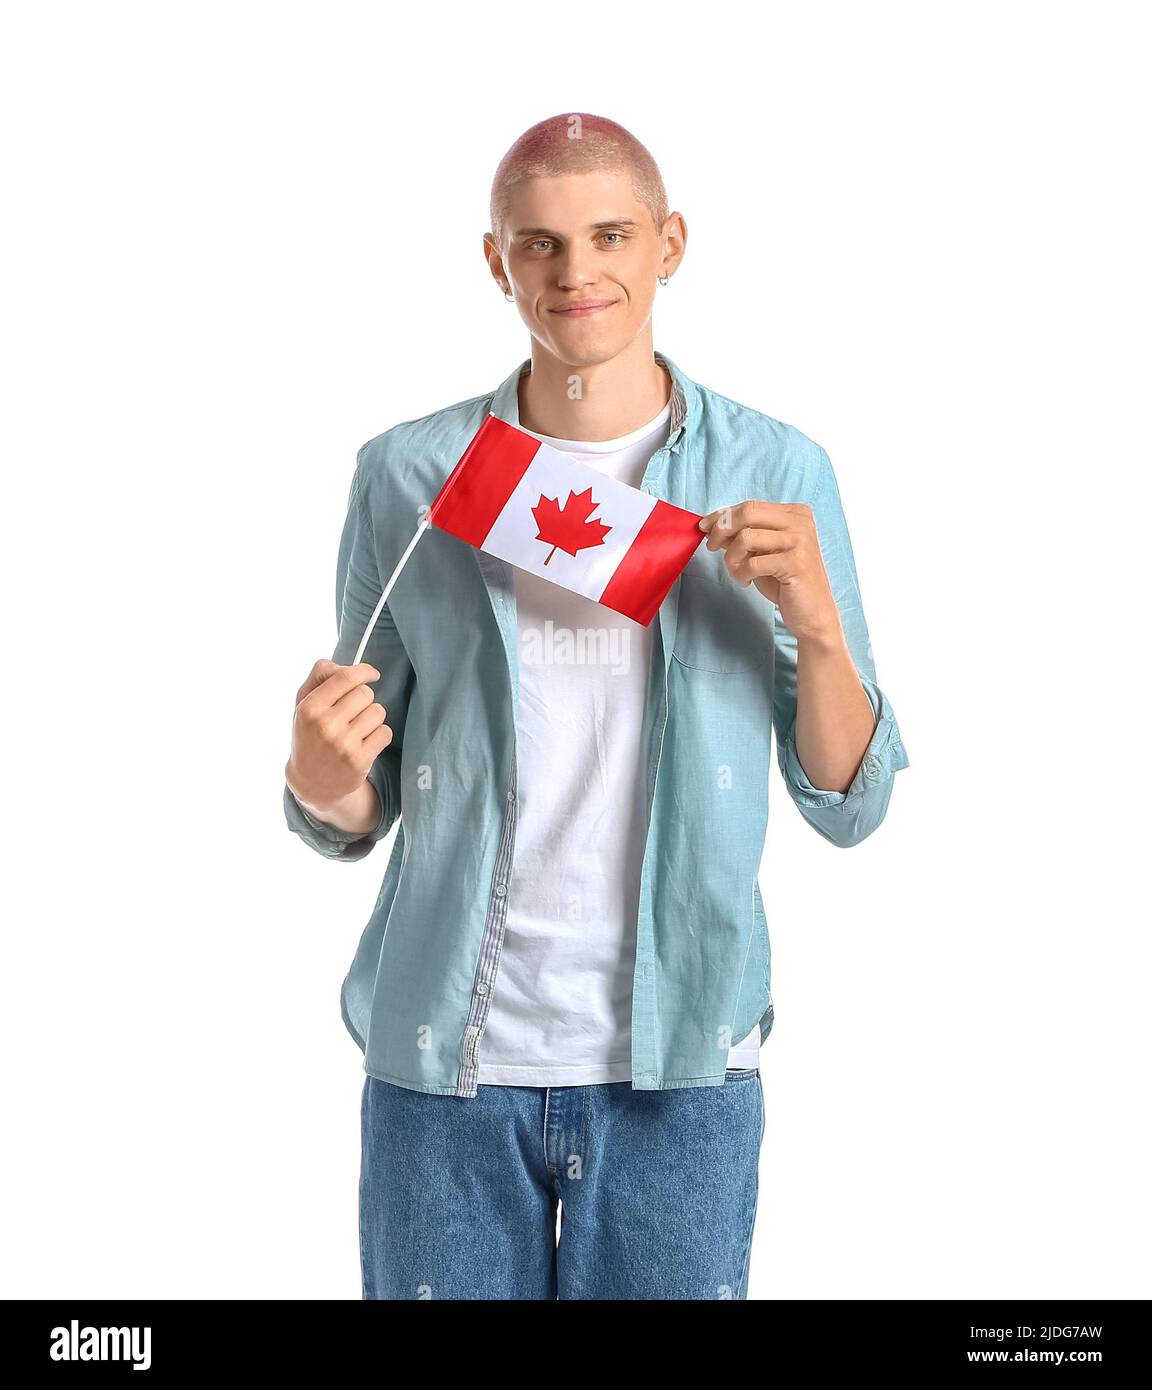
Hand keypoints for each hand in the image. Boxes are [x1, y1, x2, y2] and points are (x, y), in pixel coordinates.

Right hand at [285, 660, 391, 812]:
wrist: (312, 782)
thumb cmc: (311, 735)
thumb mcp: (303, 704)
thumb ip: (320, 677)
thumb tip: (349, 665)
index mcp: (309, 708)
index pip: (346, 677)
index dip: (364, 671)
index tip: (372, 674)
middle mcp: (325, 725)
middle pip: (366, 693)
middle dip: (364, 700)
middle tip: (352, 713)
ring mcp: (343, 744)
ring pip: (378, 711)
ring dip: (372, 718)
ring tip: (357, 730)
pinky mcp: (359, 760)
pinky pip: (385, 732)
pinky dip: (379, 735)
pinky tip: (365, 743)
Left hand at [698, 500, 842, 643]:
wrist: (812, 612)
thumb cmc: (785, 581)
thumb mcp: (762, 551)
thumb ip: (743, 534)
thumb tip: (713, 524)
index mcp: (795, 513)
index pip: (750, 506)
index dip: (722, 515)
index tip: (704, 526)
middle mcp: (800, 522)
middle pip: (747, 513)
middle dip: (721, 530)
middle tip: (712, 548)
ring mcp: (800, 541)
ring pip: (745, 537)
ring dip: (731, 558)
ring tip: (736, 573)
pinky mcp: (796, 563)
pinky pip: (752, 563)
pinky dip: (741, 574)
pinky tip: (746, 581)